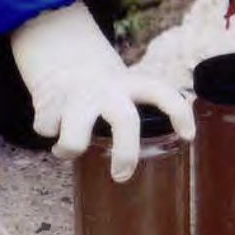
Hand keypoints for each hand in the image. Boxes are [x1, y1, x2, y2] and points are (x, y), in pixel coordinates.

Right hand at [10, 0, 194, 176]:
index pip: (163, 93)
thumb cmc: (105, 90)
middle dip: (126, 154)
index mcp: (132, 85)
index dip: (179, 113)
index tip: (188, 136)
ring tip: (67, 150)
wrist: (62, 58)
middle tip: (122, 176)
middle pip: (124, 120)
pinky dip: (49, 134)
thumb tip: (164, 155)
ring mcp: (77, 97)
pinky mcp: (48, 103)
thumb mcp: (128, 92)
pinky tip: (53, 124)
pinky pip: (46, 131)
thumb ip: (142, 116)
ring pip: (74, 139)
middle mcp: (107, 90)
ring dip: (69, 149)